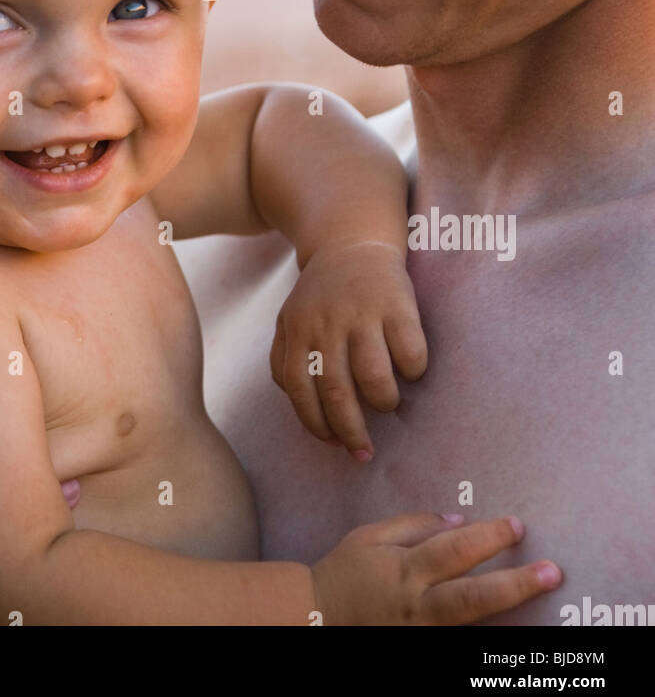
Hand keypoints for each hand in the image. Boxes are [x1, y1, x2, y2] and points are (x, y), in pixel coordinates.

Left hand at [270, 242, 426, 456]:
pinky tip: (410, 369)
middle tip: (364, 453)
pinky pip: (410, 354)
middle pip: (337, 393)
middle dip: (352, 433)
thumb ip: (284, 359)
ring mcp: (362, 313)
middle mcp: (326, 323)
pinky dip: (413, 371)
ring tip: (387, 403)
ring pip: (374, 379)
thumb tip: (301, 408)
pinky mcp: (397, 304)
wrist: (351, 243)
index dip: (316, 425)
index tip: (334, 445)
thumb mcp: (290, 319)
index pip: (299, 390)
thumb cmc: (322, 295)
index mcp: (297, 330)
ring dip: (384, 402)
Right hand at [311, 512, 562, 624]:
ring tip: (541, 595)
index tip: (517, 526)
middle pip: (472, 596)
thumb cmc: (345, 573)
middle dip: (514, 584)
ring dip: (508, 610)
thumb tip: (459, 520)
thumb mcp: (370, 537)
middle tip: (552, 571)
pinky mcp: (423, 648)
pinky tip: (514, 627)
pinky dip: (485, 633)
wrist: (316, 619)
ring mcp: (422, 634)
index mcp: (405, 571)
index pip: (453, 550)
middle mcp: (417, 606)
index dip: (487, 538)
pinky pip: (458, 639)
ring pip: (470, 624)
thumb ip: (414, 526)